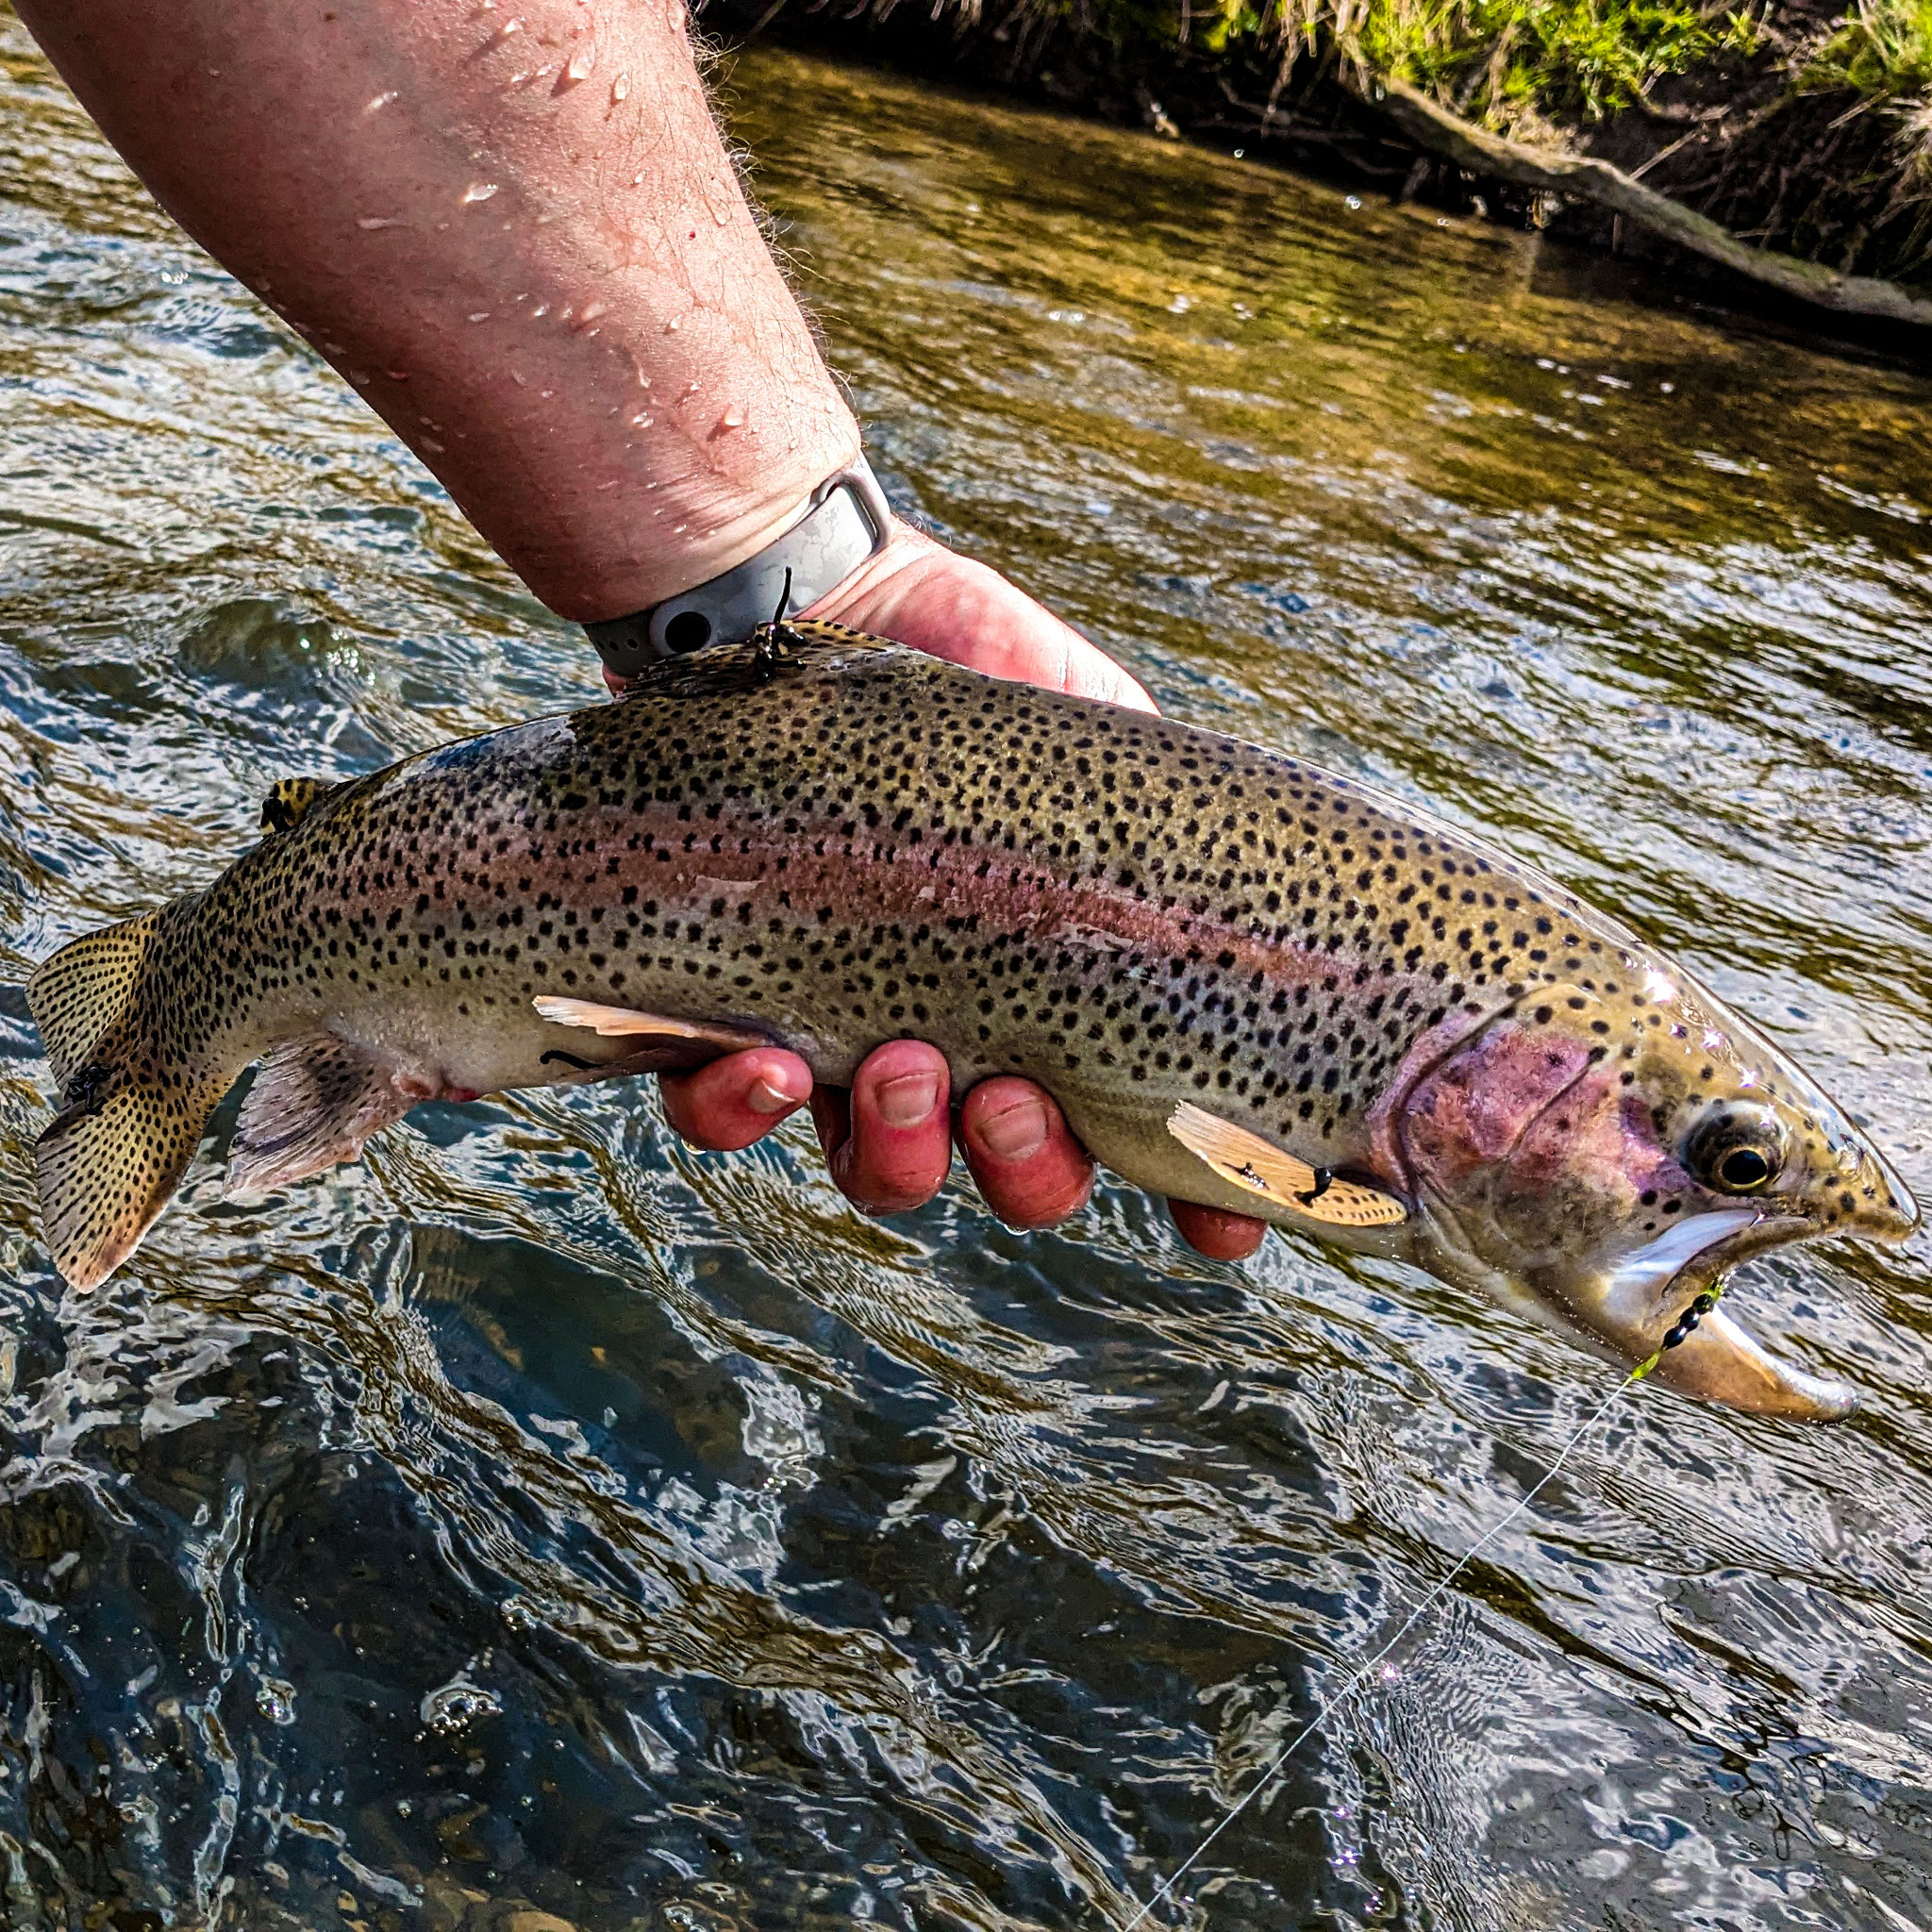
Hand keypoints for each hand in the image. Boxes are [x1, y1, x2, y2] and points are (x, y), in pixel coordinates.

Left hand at [657, 521, 1266, 1261]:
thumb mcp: (1108, 740)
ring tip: (902, 1070)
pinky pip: (722, 1112)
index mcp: (1067, 992)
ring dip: (904, 1155)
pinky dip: (746, 1111)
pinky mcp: (727, 1005)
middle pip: (1016, 1177)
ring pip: (883, 1173)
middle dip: (1029, 1169)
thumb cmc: (982, 673)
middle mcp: (966, 1032)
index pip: (1143, 1123)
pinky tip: (768, 1065)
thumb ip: (1172, 837)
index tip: (1226, 1227)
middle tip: (1013, 1104)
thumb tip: (1284, 929)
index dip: (1192, 1195)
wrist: (820, 593)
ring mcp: (847, 1030)